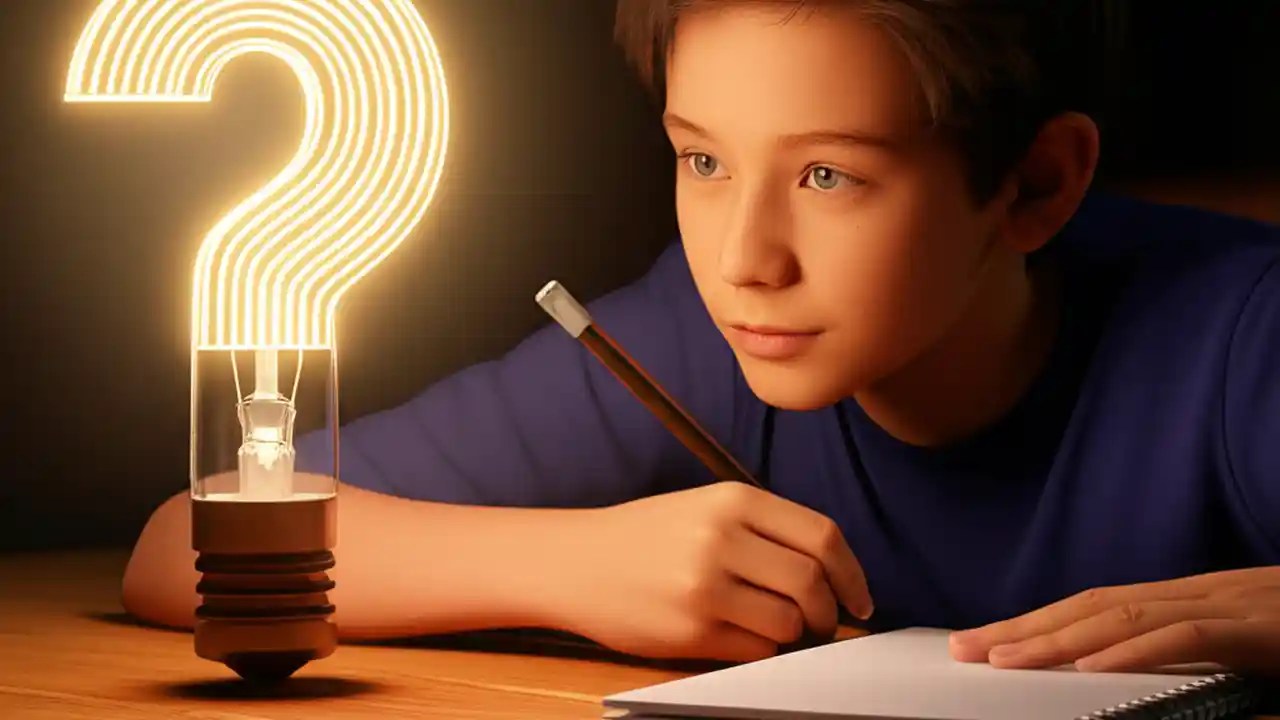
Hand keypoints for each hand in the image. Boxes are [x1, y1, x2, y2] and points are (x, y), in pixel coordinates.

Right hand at [559, 482, 872, 662]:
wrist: (576, 562)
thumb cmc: (646, 537)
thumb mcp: (705, 509)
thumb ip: (763, 530)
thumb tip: (831, 576)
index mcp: (733, 500)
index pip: (822, 536)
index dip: (852, 574)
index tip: (859, 599)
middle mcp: (722, 537)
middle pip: (812, 582)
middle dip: (827, 611)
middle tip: (820, 623)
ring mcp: (705, 585)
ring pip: (789, 622)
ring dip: (794, 634)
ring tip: (776, 629)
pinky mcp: (690, 628)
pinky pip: (756, 649)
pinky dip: (762, 650)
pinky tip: (741, 637)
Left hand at [948, 567, 1279, 674]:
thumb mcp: (1248, 664)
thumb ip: (1192, 676)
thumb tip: (1128, 694)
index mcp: (1192, 600)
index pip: (1097, 607)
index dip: (1037, 622)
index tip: (984, 640)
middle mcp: (1201, 593)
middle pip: (1094, 606)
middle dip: (1025, 627)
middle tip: (964, 647)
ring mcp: (1232, 604)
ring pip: (1126, 616)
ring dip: (1058, 638)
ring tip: (1002, 659)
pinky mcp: (1262, 629)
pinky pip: (1188, 638)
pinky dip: (1134, 652)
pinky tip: (1087, 669)